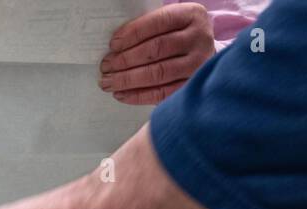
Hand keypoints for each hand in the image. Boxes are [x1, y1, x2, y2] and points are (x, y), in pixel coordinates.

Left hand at [100, 3, 215, 104]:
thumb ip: (148, 30)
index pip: (158, 22)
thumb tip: (115, 48)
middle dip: (125, 59)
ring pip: (158, 73)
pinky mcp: (191, 87)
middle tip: (106, 66)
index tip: (113, 45)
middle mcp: (199, 38)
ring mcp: (199, 64)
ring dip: (128, 79)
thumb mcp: (168, 25)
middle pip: (156, 49)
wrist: (200, 55)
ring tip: (109, 82)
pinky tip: (122, 94)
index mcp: (191, 15)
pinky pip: (161, 93)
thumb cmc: (177, 37)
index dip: (133, 34)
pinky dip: (138, 95)